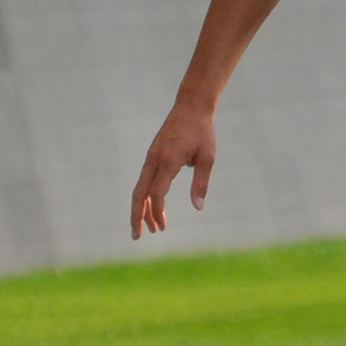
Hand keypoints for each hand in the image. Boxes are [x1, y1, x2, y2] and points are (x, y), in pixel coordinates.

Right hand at [130, 103, 217, 238]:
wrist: (191, 107)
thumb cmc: (202, 133)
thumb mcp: (207, 157)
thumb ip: (201, 183)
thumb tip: (198, 208)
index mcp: (168, 160)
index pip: (157, 191)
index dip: (157, 210)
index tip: (162, 226)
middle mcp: (154, 160)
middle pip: (140, 193)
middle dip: (137, 216)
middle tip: (137, 237)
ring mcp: (151, 158)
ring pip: (140, 189)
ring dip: (143, 210)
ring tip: (150, 229)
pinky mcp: (152, 157)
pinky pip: (145, 181)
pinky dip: (147, 197)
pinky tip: (154, 210)